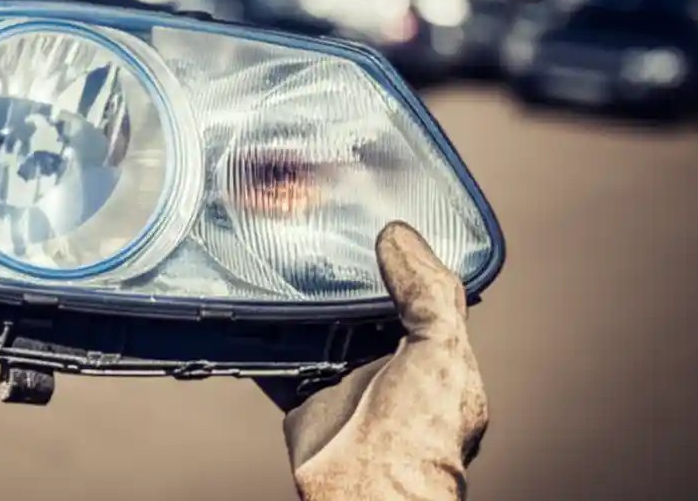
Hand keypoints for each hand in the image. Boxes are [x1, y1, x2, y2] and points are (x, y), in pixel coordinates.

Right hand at [279, 222, 488, 499]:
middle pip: (365, 313)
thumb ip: (429, 293)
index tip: (378, 225)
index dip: (404, 263)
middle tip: (323, 238)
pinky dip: (264, 344)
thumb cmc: (419, 440)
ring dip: (304, 310)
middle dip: (346, 283)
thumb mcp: (441, 351)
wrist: (364, 493)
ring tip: (287, 264)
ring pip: (321, 335)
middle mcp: (391, 373)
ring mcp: (347, 389)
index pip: (422, 298)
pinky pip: (280, 365)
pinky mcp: (307, 405)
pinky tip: (256, 315)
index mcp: (434, 360)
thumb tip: (401, 238)